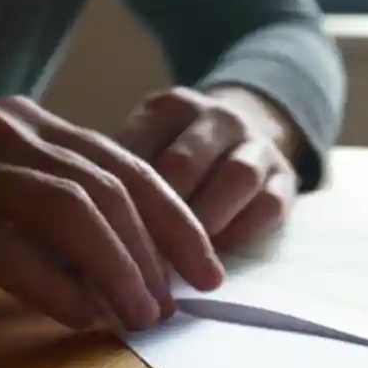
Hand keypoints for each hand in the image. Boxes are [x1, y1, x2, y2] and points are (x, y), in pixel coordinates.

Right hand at [0, 97, 223, 329]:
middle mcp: (6, 132)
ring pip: (71, 212)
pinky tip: (81, 318)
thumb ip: (55, 203)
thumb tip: (131, 261)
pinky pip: (12, 252)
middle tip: (180, 299)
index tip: (206, 264)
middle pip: (108, 185)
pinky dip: (56, 288)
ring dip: (118, 269)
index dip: (173, 216)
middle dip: (158, 246)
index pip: (123, 162)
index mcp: (28, 121)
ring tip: (141, 315)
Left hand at [118, 86, 300, 248]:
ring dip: (206, 220)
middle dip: (162, 212)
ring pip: (236, 177)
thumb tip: (82, 230)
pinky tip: (219, 254)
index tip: (103, 235)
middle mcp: (217, 117)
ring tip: (182, 259)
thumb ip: (118, 178)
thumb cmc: (176, 156)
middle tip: (138, 254)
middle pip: (186, 162)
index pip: (139, 148)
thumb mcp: (144, 147)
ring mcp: (256, 144)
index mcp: (170, 108)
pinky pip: (269, 203)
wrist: (245, 134)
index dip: (119, 196)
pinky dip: (243, 230)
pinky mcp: (285, 176)